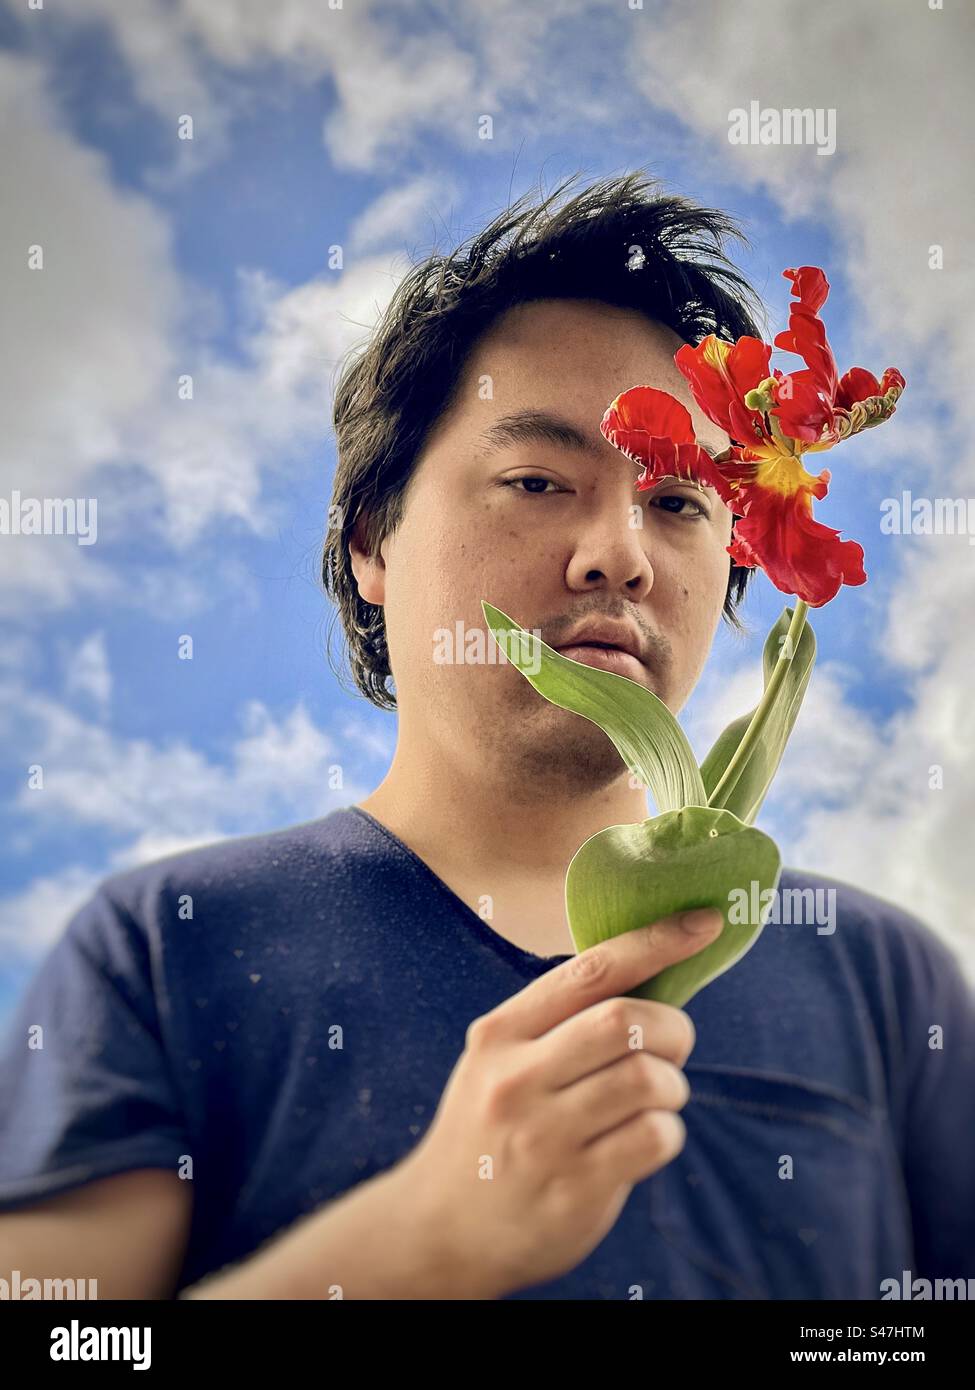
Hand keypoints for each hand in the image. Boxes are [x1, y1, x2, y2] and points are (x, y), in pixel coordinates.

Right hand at [395, 907, 722, 1297]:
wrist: (442, 1227)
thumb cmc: (492, 1126)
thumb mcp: (500, 1060)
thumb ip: (559, 1020)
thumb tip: (652, 968)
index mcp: (501, 1033)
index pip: (590, 971)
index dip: (655, 941)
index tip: (703, 921)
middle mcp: (517, 1079)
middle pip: (628, 1021)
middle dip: (673, 1029)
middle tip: (670, 1049)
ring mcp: (544, 1137)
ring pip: (650, 1081)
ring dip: (672, 1088)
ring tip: (651, 1101)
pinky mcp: (575, 1189)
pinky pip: (656, 1137)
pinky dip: (666, 1133)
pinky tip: (641, 1141)